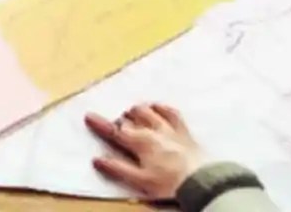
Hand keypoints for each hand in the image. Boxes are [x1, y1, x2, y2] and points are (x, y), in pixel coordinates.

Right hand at [85, 103, 207, 199]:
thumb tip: (98, 159)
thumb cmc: (169, 183)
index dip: (101, 124)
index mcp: (140, 143)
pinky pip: (172, 112)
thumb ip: (118, 169)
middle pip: (132, 118)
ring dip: (139, 110)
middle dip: (121, 119)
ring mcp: (170, 129)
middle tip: (116, 124)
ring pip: (150, 111)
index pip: (116, 131)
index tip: (89, 116)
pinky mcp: (184, 131)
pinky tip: (157, 106)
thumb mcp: (140, 180)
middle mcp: (153, 131)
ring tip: (132, 113)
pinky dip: (162, 107)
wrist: (201, 180)